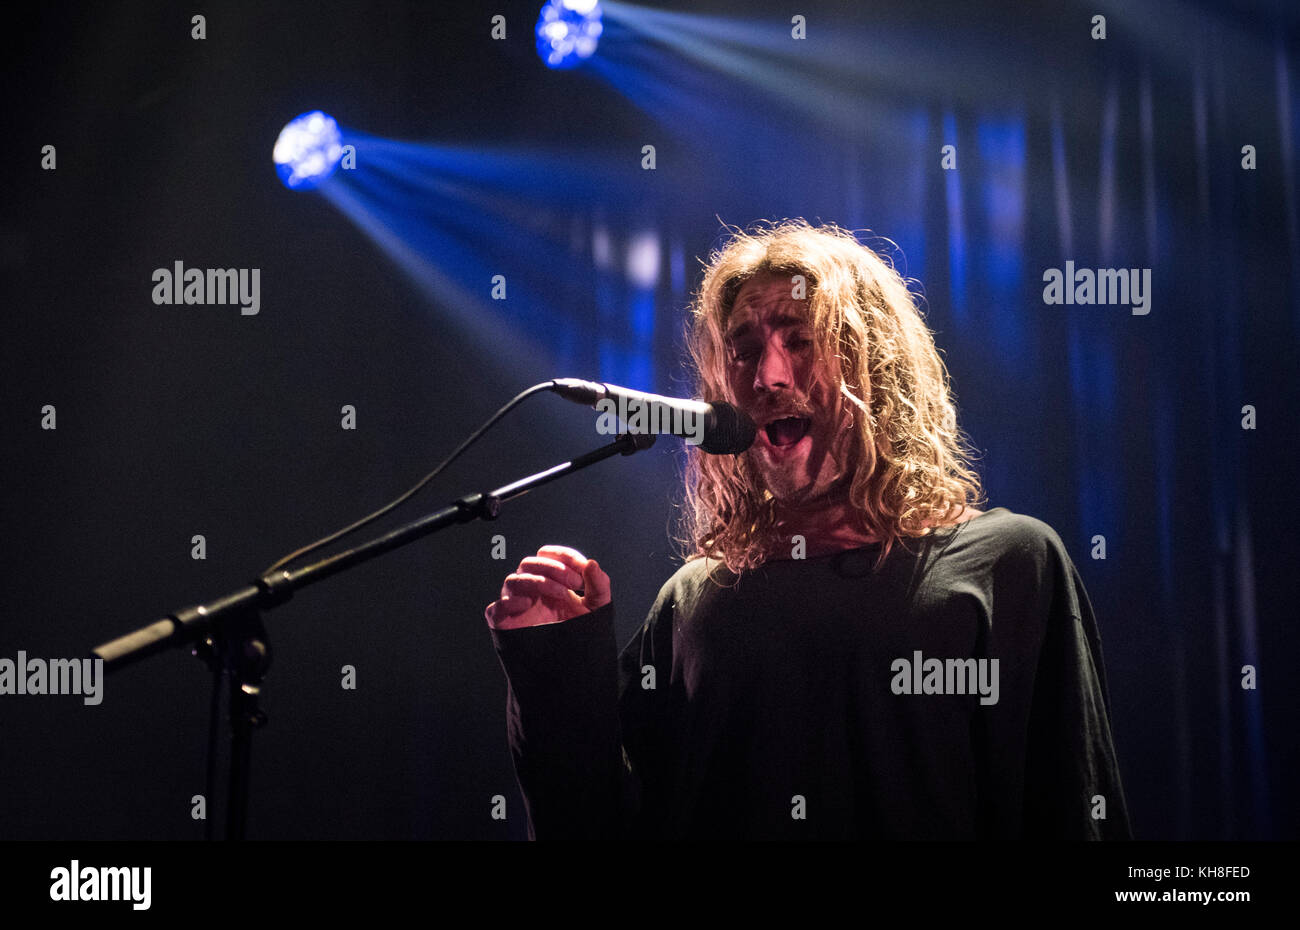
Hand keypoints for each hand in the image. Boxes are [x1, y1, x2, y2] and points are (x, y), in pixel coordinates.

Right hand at [484, 545, 610, 629]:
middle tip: (575, 582)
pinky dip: (509, 603)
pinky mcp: (505, 624)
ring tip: (562, 594)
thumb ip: (599, 585)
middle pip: (528, 563)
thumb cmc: (580, 634)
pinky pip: (496, 608)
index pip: (547, 556)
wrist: (571, 667)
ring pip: (513, 580)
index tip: (582, 568)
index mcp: (549, 581)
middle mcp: (530, 590)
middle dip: (553, 567)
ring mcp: (516, 606)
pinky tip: (528, 605)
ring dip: (538, 581)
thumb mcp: (597, 609)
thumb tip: (592, 564)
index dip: (564, 556)